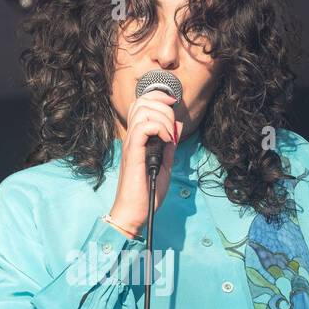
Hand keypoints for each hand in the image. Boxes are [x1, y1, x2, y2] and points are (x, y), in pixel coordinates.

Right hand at [108, 91, 182, 234]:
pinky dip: (160, 128)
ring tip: (171, 136)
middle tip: (173, 126)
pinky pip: (143, 128)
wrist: (135, 212)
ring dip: (163, 118)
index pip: (141, 104)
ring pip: (143, 111)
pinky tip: (168, 142)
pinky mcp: (133, 153)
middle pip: (142, 102)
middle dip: (163, 105)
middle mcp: (132, 138)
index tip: (173, 103)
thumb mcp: (164, 165)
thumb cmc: (147, 193)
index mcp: (138, 139)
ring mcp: (131, 145)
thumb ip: (169, 147)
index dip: (158, 97)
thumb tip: (177, 128)